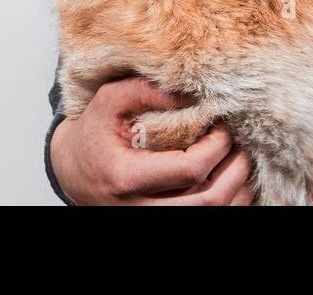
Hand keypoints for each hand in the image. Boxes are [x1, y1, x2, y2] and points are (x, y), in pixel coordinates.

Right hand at [50, 76, 252, 204]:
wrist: (71, 169)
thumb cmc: (94, 133)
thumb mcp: (110, 100)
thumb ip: (148, 90)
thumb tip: (192, 92)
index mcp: (126, 177)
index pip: (189, 171)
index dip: (216, 147)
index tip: (223, 128)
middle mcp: (137, 209)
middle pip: (207, 202)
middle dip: (235, 172)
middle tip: (241, 146)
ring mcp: (147, 220)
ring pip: (209, 216)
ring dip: (235, 190)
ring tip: (240, 162)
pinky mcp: (155, 221)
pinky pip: (204, 221)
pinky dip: (227, 203)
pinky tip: (231, 182)